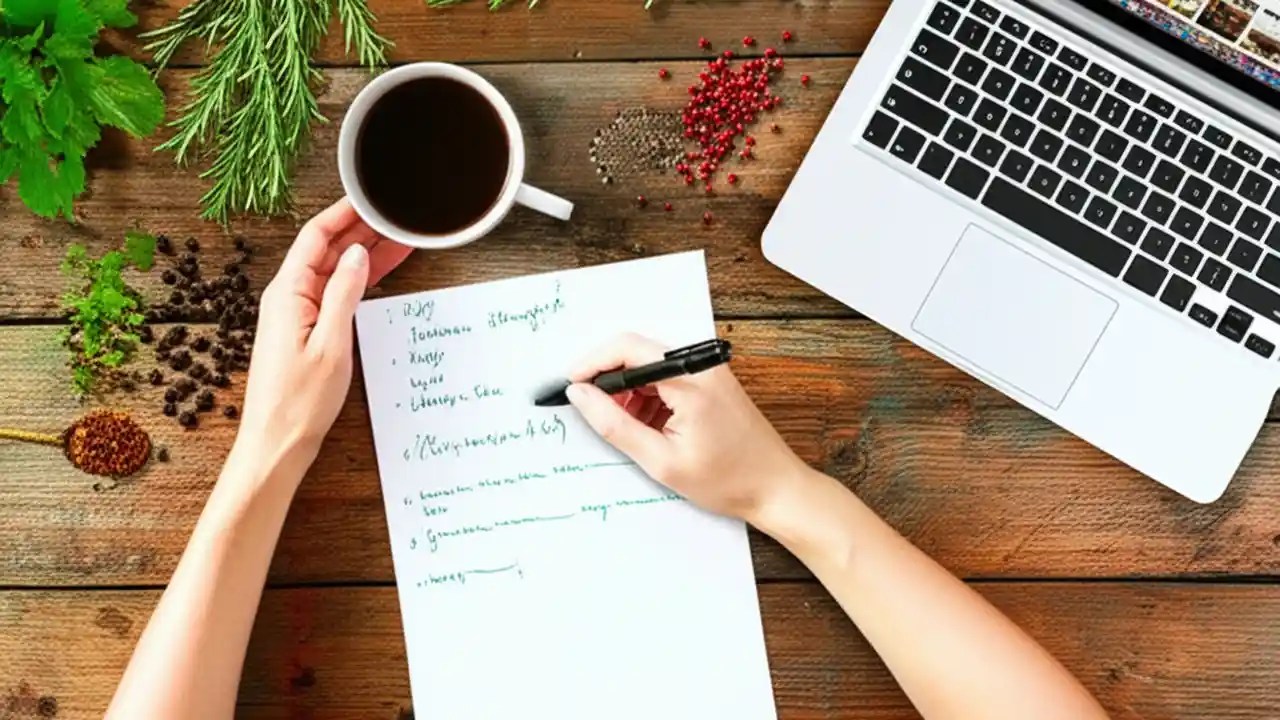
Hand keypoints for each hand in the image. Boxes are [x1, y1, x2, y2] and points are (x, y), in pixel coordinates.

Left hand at [235, 198, 411, 473]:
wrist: (277, 442)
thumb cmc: (299, 402)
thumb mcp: (331, 344)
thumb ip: (344, 294)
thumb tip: (356, 254)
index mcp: (287, 293)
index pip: (316, 236)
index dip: (344, 212)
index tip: (371, 196)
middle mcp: (288, 297)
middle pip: (326, 249)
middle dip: (360, 228)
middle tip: (394, 213)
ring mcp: (297, 313)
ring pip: (334, 270)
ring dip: (364, 252)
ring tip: (399, 236)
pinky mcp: (306, 330)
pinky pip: (335, 293)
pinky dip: (359, 279)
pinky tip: (381, 271)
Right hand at [566, 333, 808, 523]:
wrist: (776, 488)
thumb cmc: (728, 480)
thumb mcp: (661, 460)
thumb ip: (614, 425)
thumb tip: (580, 396)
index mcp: (690, 380)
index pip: (627, 347)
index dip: (591, 363)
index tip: (571, 386)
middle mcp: (701, 365)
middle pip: (637, 353)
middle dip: (609, 382)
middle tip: (595, 414)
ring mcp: (709, 371)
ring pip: (650, 366)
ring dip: (629, 393)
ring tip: (631, 432)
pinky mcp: (712, 381)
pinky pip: (668, 377)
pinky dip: (649, 398)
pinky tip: (650, 429)